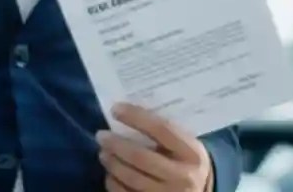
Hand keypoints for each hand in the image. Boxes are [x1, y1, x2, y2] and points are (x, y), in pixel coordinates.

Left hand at [97, 103, 212, 191]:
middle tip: (101, 136)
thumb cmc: (186, 161)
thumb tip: (127, 115)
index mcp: (190, 153)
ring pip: (131, 178)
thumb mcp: (185, 144)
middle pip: (141, 157)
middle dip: (116, 145)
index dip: (135, 117)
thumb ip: (164, 132)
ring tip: (103, 153)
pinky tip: (110, 174)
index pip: (161, 129)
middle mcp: (182, 177)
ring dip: (112, 163)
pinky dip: (114, 183)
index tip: (115, 109)